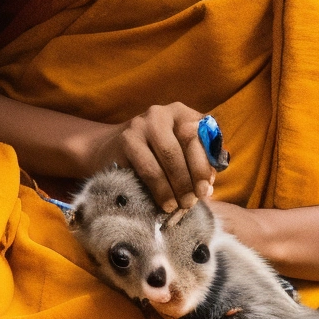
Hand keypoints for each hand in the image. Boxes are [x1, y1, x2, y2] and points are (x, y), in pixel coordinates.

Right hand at [86, 102, 217, 213]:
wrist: (110, 149)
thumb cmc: (154, 155)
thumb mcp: (178, 152)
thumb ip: (197, 164)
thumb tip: (209, 188)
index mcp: (181, 113)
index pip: (200, 136)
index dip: (205, 164)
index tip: (206, 189)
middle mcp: (162, 113)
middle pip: (185, 144)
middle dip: (190, 178)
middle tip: (191, 202)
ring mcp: (141, 124)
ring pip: (167, 158)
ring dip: (175, 186)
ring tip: (178, 206)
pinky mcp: (125, 140)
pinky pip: (147, 169)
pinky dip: (159, 189)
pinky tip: (163, 202)